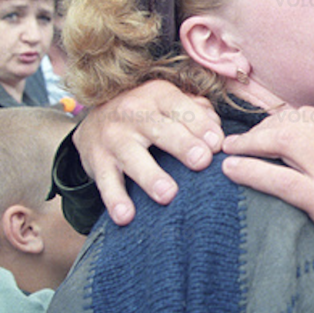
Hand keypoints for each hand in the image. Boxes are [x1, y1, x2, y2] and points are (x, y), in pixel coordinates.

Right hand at [74, 80, 222, 223]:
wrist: (94, 120)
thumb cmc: (148, 114)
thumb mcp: (170, 103)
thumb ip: (198, 113)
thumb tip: (219, 136)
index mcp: (157, 95)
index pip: (180, 107)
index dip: (200, 124)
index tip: (217, 145)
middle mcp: (132, 114)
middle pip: (159, 129)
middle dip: (182, 145)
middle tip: (201, 161)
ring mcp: (113, 138)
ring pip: (131, 156)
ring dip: (150, 176)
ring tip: (168, 194)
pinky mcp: (97, 161)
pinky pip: (106, 182)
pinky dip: (115, 200)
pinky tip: (126, 216)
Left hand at [221, 106, 313, 299]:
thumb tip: (300, 148)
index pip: (311, 115)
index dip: (278, 121)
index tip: (260, 133)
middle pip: (293, 125)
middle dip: (259, 131)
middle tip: (238, 144)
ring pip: (283, 144)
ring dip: (249, 146)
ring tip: (229, 153)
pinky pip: (280, 179)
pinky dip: (250, 171)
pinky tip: (232, 171)